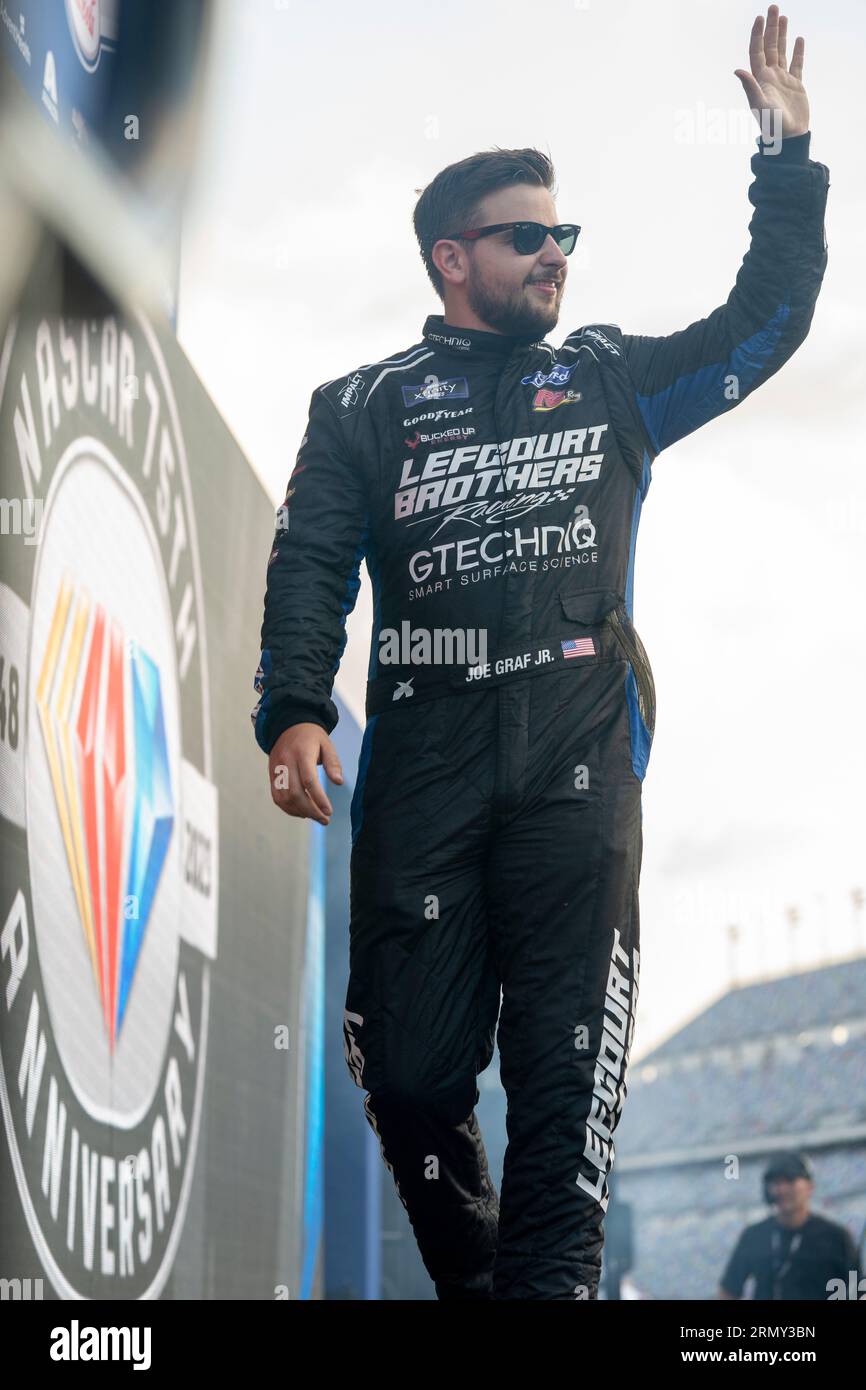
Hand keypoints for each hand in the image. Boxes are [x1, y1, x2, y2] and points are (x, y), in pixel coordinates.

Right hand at [268, 723, 342, 825]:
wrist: (287, 726)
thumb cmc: (312, 737)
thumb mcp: (327, 744)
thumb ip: (333, 763)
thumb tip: (338, 782)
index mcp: (301, 753)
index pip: (309, 781)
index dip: (318, 799)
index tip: (329, 812)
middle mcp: (286, 762)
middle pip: (295, 793)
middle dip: (310, 810)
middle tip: (325, 819)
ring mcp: (276, 770)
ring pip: (284, 798)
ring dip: (300, 812)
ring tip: (316, 817)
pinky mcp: (272, 776)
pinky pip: (277, 797)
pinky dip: (289, 809)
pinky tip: (302, 813)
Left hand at [735, 6, 808, 140]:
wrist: (788, 139)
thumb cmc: (771, 125)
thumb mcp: (759, 105)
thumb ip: (749, 87)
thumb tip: (737, 70)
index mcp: (760, 79)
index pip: (757, 51)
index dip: (757, 35)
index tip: (759, 18)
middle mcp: (770, 77)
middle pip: (770, 46)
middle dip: (770, 27)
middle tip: (773, 7)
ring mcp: (783, 80)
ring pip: (782, 52)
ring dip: (782, 35)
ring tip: (783, 17)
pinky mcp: (796, 86)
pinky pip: (797, 64)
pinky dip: (798, 51)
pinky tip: (799, 39)